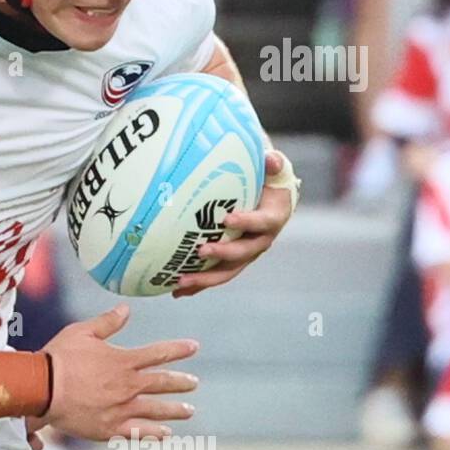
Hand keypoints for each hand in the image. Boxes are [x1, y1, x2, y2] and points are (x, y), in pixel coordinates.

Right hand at [31, 305, 198, 443]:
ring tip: (188, 411)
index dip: (179, 349)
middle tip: (194, 383)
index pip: (159, 353)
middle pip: (163, 383)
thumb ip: (107, 322)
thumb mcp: (82, 332)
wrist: (43, 389)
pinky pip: (139, 432)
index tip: (194, 347)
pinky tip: (165, 434)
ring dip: (175, 410)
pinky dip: (154, 433)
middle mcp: (128, 386)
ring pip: (156, 410)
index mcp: (123, 361)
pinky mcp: (111, 428)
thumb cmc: (59, 357)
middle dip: (181, 383)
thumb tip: (126, 308)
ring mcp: (122, 409)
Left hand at [172, 150, 295, 297]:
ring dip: (205, 279)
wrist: (271, 200)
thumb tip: (270, 158)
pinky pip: (215, 275)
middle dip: (222, 254)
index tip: (227, 219)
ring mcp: (246, 254)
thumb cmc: (268, 181)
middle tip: (200, 251)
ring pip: (228, 271)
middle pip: (244, 253)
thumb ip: (274, 163)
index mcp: (273, 218)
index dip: (247, 222)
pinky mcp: (232, 262)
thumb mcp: (274, 169)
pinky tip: (176, 290)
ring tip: (181, 282)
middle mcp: (261, 240)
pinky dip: (197, 284)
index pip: (262, 222)